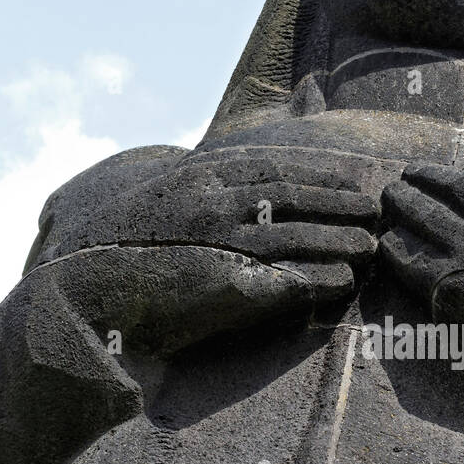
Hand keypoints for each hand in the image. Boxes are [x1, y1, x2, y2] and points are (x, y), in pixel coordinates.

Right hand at [32, 151, 379, 355]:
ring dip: (341, 242)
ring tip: (370, 248)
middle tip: (374, 209)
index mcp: (199, 177)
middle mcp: (214, 205)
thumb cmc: (129, 247)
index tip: (348, 179)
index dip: (318, 173)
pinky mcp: (228, 289)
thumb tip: (225, 166)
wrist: (90, 297)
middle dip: (339, 202)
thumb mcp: (163, 194)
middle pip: (294, 198)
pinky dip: (321, 279)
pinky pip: (289, 282)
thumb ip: (205, 177)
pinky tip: (343, 280)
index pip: (273, 168)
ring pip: (299, 239)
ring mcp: (222, 246)